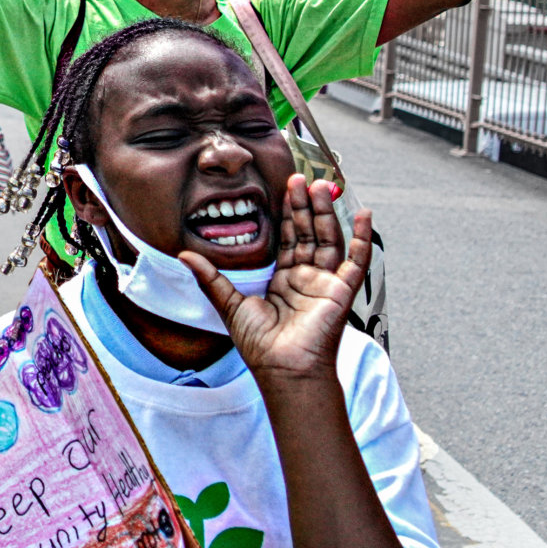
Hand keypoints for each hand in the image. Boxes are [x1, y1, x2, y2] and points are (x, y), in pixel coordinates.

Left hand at [180, 175, 370, 383]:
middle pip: (307, 233)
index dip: (286, 213)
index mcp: (282, 279)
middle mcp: (305, 277)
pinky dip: (361, 238)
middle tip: (301, 178)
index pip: (286, 238)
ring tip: (322, 185)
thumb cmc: (259, 345)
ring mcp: (325, 283)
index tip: (284, 187)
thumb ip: (210, 277)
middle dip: (304, 205)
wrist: (283, 369)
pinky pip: (357, 260)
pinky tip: (363, 214)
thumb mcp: (229, 304)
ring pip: (328, 238)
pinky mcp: (342, 291)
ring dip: (326, 212)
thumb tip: (183, 255)